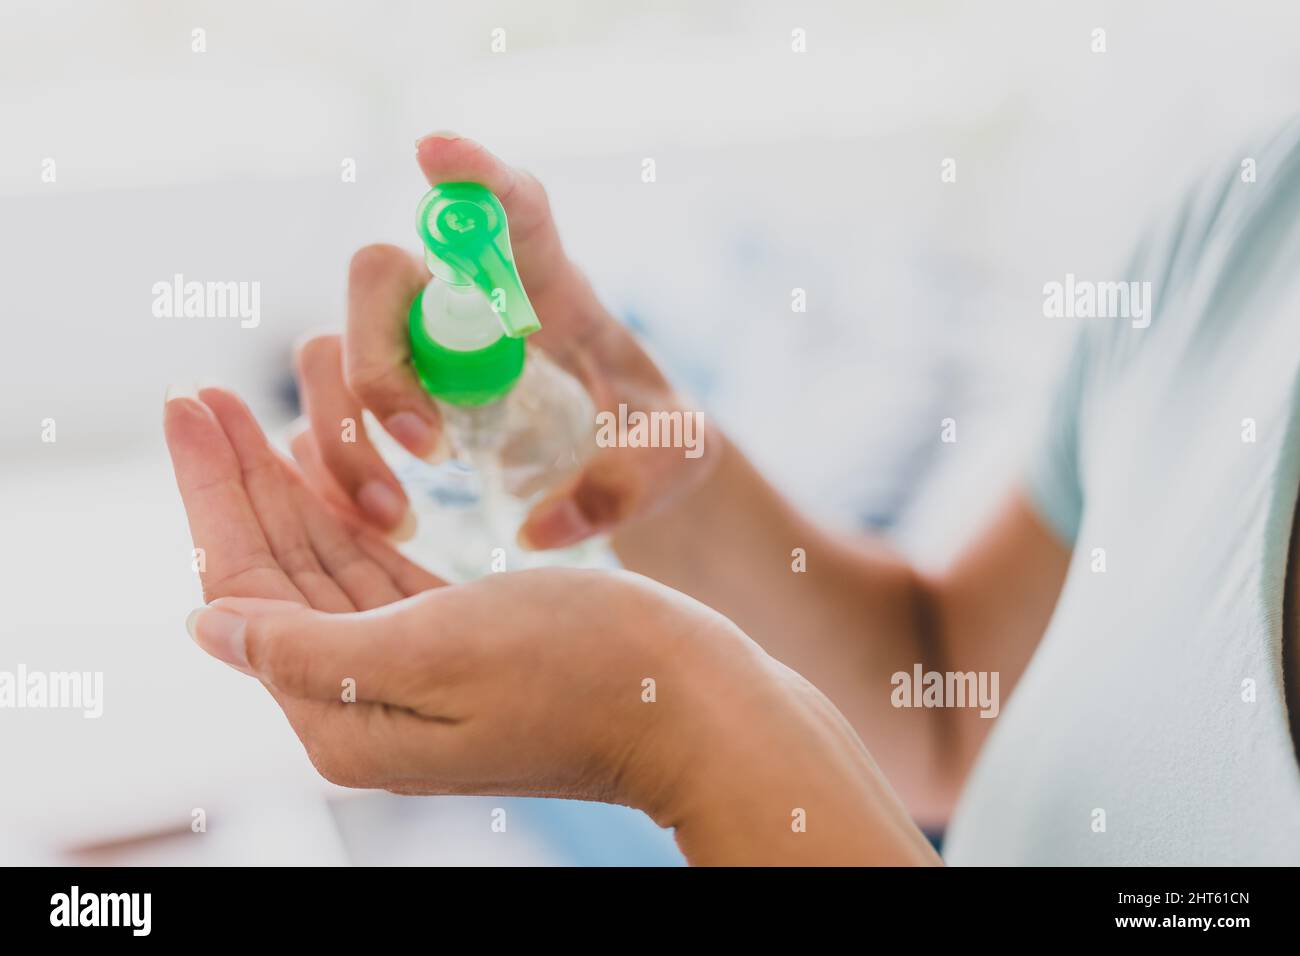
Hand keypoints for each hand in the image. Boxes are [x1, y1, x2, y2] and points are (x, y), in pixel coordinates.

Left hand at [164, 386, 936, 863]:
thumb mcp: (433, 654)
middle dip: (237, 478)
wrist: (694, 702)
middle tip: (198, 393)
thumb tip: (206, 625)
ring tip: (244, 412)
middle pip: (278, 571)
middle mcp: (365, 700)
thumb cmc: (581, 670)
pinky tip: (323, 470)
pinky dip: (346, 515)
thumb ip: (307, 646)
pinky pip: (377, 571)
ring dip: (285, 486)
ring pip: (325, 563)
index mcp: (343, 713)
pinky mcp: (457, 642)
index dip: (213, 493)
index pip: (246, 588)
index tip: (188, 401)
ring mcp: (412, 672)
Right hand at [292, 132, 717, 546]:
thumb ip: (630, 481)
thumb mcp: (673, 457)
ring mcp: (414, 356)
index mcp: (549, 289)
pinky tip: (380, 521)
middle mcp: (464, 307)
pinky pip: (319, 421)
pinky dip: (332, 472)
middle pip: (380, 280)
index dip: (475, 177)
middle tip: (432, 448)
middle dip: (382, 359)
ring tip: (399, 514)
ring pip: (328, 353)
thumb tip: (543, 526)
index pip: (514, 214)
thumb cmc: (655, 441)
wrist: (626, 475)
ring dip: (346, 430)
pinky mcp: (384, 411)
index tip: (433, 150)